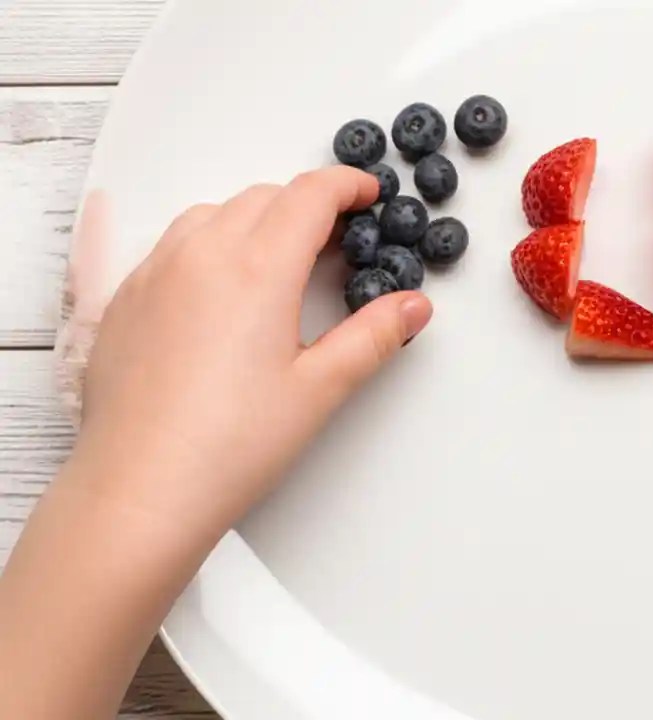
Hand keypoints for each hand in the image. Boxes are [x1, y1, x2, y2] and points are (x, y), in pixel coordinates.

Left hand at [71, 166, 432, 533]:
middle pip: (263, 197)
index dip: (347, 185)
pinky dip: (207, 244)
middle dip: (306, 204)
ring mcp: (154, 273)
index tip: (368, 193)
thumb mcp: (320, 389)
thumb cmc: (229, 446)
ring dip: (254, 218)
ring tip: (280, 258)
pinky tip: (221, 286)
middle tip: (338, 238)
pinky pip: (170, 244)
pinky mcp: (123, 299)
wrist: (139, 490)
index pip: (310, 195)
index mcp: (258, 269)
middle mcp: (201, 255)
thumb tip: (413, 306)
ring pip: (212, 213)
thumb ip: (373, 336)